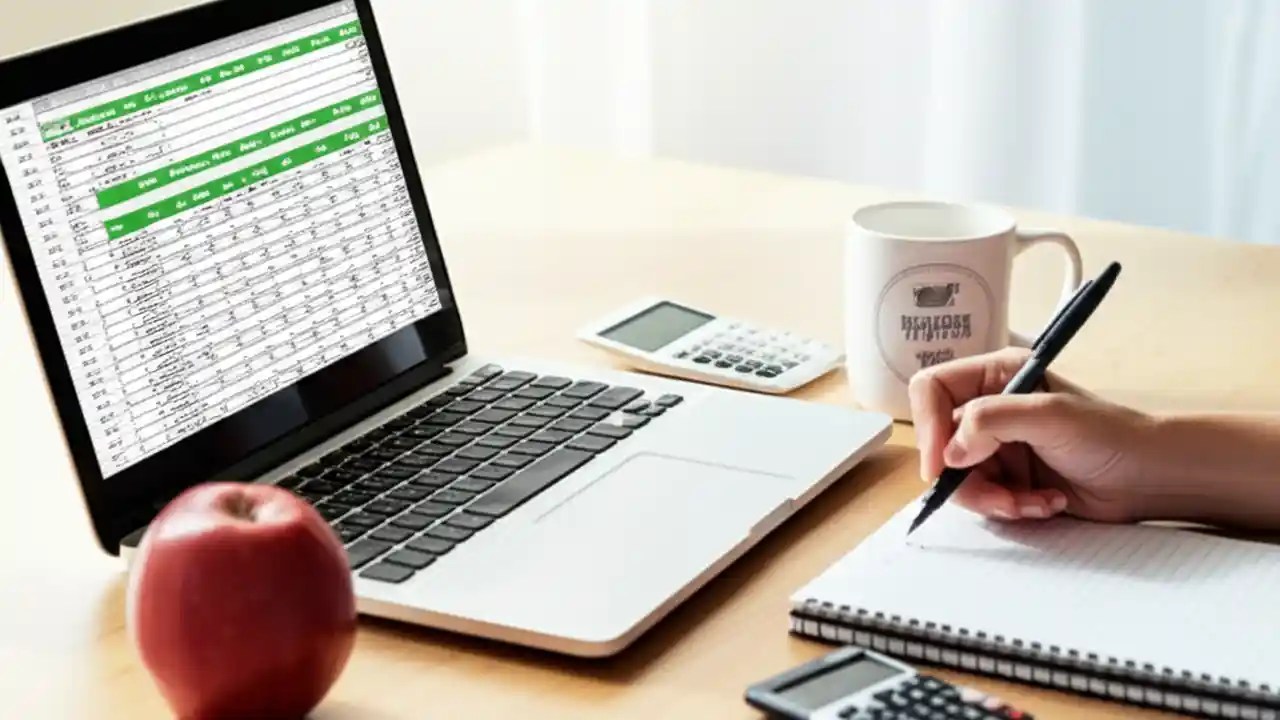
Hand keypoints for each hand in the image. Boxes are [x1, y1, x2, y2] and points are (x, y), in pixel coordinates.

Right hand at [907, 347, 1157, 522]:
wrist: (1150, 478)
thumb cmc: (1111, 435)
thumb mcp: (1051, 416)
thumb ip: (993, 420)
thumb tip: (950, 452)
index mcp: (994, 377)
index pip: (932, 390)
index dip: (926, 426)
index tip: (940, 465)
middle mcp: (989, 409)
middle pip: (940, 444)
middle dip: (968, 477)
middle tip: (1002, 495)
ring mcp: (996, 446)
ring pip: (959, 479)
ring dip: (993, 498)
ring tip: (1033, 501)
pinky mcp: (1008, 479)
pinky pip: (984, 499)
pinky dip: (1012, 508)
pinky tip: (1045, 502)